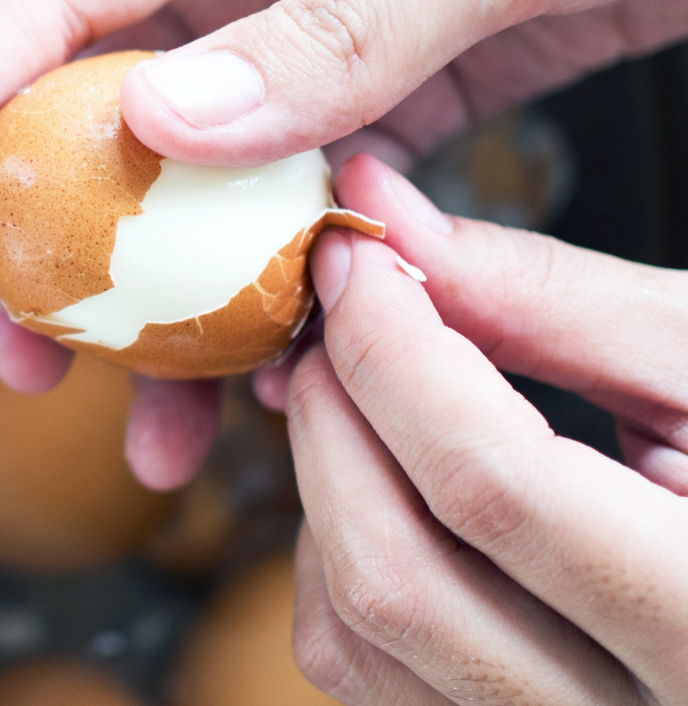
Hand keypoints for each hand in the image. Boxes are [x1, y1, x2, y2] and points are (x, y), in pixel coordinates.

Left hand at [286, 153, 687, 703]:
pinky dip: (335, 551)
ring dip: (327, 482)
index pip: (493, 486)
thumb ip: (546, 295)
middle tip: (340, 310)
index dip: (394, 351)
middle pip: (395, 571)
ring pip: (355, 629)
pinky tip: (394, 481)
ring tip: (374, 389)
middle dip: (338, 413)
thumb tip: (383, 213)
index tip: (354, 256)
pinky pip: (358, 663)